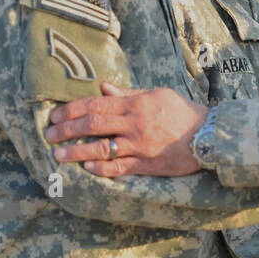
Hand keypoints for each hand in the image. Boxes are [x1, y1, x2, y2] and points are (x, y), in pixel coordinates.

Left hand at [46, 83, 207, 176]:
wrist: (210, 135)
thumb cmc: (183, 113)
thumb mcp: (157, 95)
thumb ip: (129, 93)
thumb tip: (104, 89)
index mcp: (135, 104)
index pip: (95, 104)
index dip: (72, 109)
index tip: (55, 115)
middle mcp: (134, 124)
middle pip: (92, 125)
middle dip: (67, 130)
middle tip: (48, 134)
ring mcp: (140, 145)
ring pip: (101, 148)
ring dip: (76, 152)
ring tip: (58, 155)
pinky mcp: (147, 164)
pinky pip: (119, 167)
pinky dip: (101, 168)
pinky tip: (86, 168)